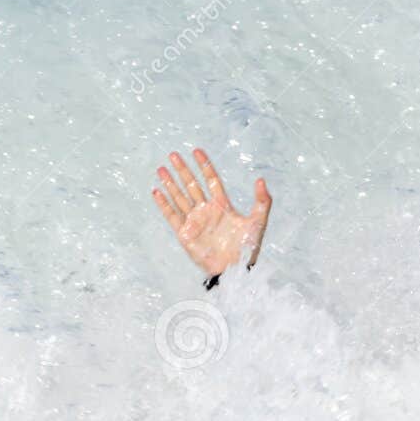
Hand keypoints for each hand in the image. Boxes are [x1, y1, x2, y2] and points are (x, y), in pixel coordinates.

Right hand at [152, 149, 271, 276]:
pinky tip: (156, 191)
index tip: (196, 151)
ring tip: (161, 169)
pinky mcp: (185, 233)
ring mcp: (194, 221)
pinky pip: (172, 216)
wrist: (234, 269)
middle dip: (183, 170)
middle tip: (173, 155)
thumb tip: (261, 180)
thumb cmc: (248, 248)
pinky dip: (164, 204)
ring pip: (180, 197)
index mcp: (222, 206)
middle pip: (192, 185)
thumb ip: (262, 201)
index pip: (212, 180)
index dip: (205, 165)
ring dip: (170, 183)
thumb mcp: (258, 222)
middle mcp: (207, 211)